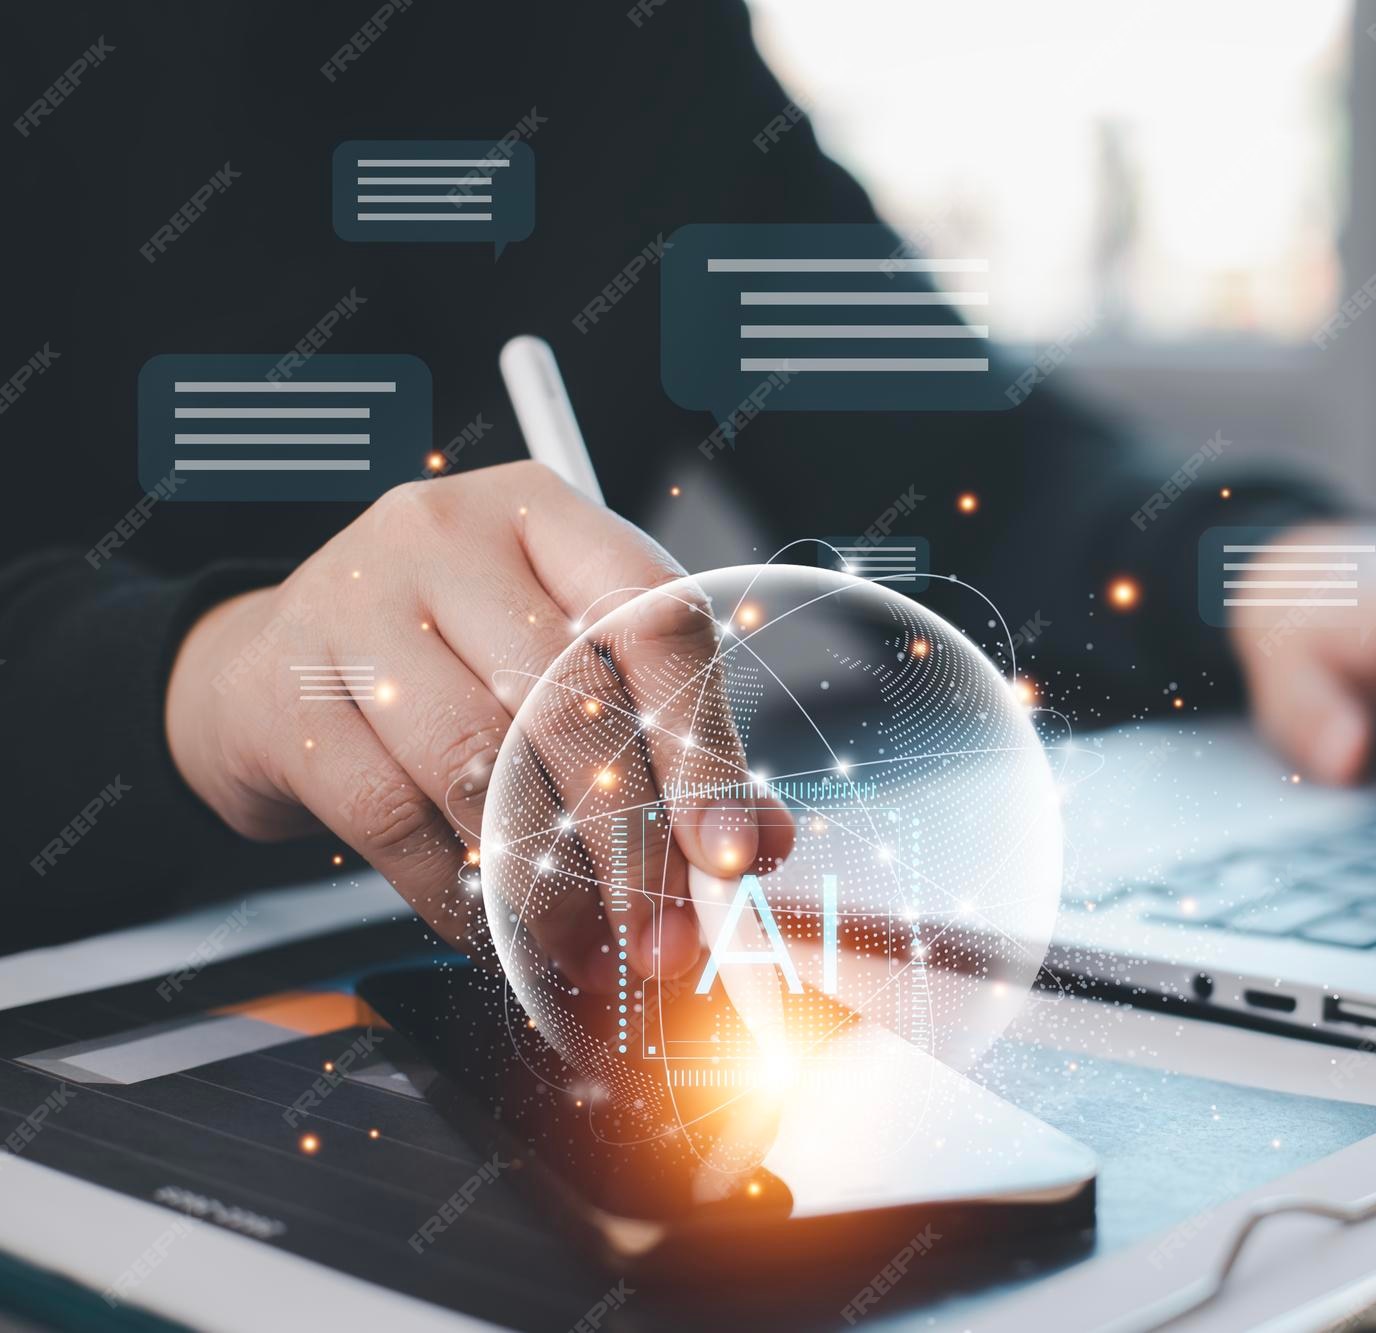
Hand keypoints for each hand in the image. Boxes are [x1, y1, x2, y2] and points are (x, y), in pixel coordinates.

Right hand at [165, 461, 791, 987]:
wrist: (270, 665)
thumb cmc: (450, 656)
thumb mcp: (566, 661)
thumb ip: (670, 737)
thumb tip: (757, 840)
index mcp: (545, 512)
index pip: (652, 617)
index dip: (703, 747)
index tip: (729, 855)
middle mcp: (448, 537)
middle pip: (570, 702)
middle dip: (630, 845)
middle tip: (661, 937)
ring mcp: (354, 604)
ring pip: (478, 764)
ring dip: (546, 885)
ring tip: (587, 951)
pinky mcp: (286, 691)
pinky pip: (391, 817)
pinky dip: (456, 894)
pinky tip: (495, 934)